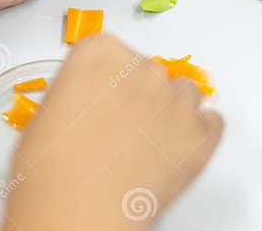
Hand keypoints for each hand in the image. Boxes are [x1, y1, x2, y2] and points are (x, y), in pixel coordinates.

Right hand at [1, 35, 223, 230]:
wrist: (76, 212)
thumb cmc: (52, 171)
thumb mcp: (49, 112)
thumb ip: (79, 92)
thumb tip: (89, 102)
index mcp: (100, 52)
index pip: (114, 50)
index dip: (109, 77)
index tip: (105, 94)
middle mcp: (142, 68)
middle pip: (149, 69)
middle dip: (140, 94)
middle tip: (122, 127)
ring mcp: (176, 100)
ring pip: (184, 92)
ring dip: (170, 111)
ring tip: (149, 143)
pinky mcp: (202, 134)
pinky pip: (212, 121)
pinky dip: (197, 134)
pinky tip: (175, 149)